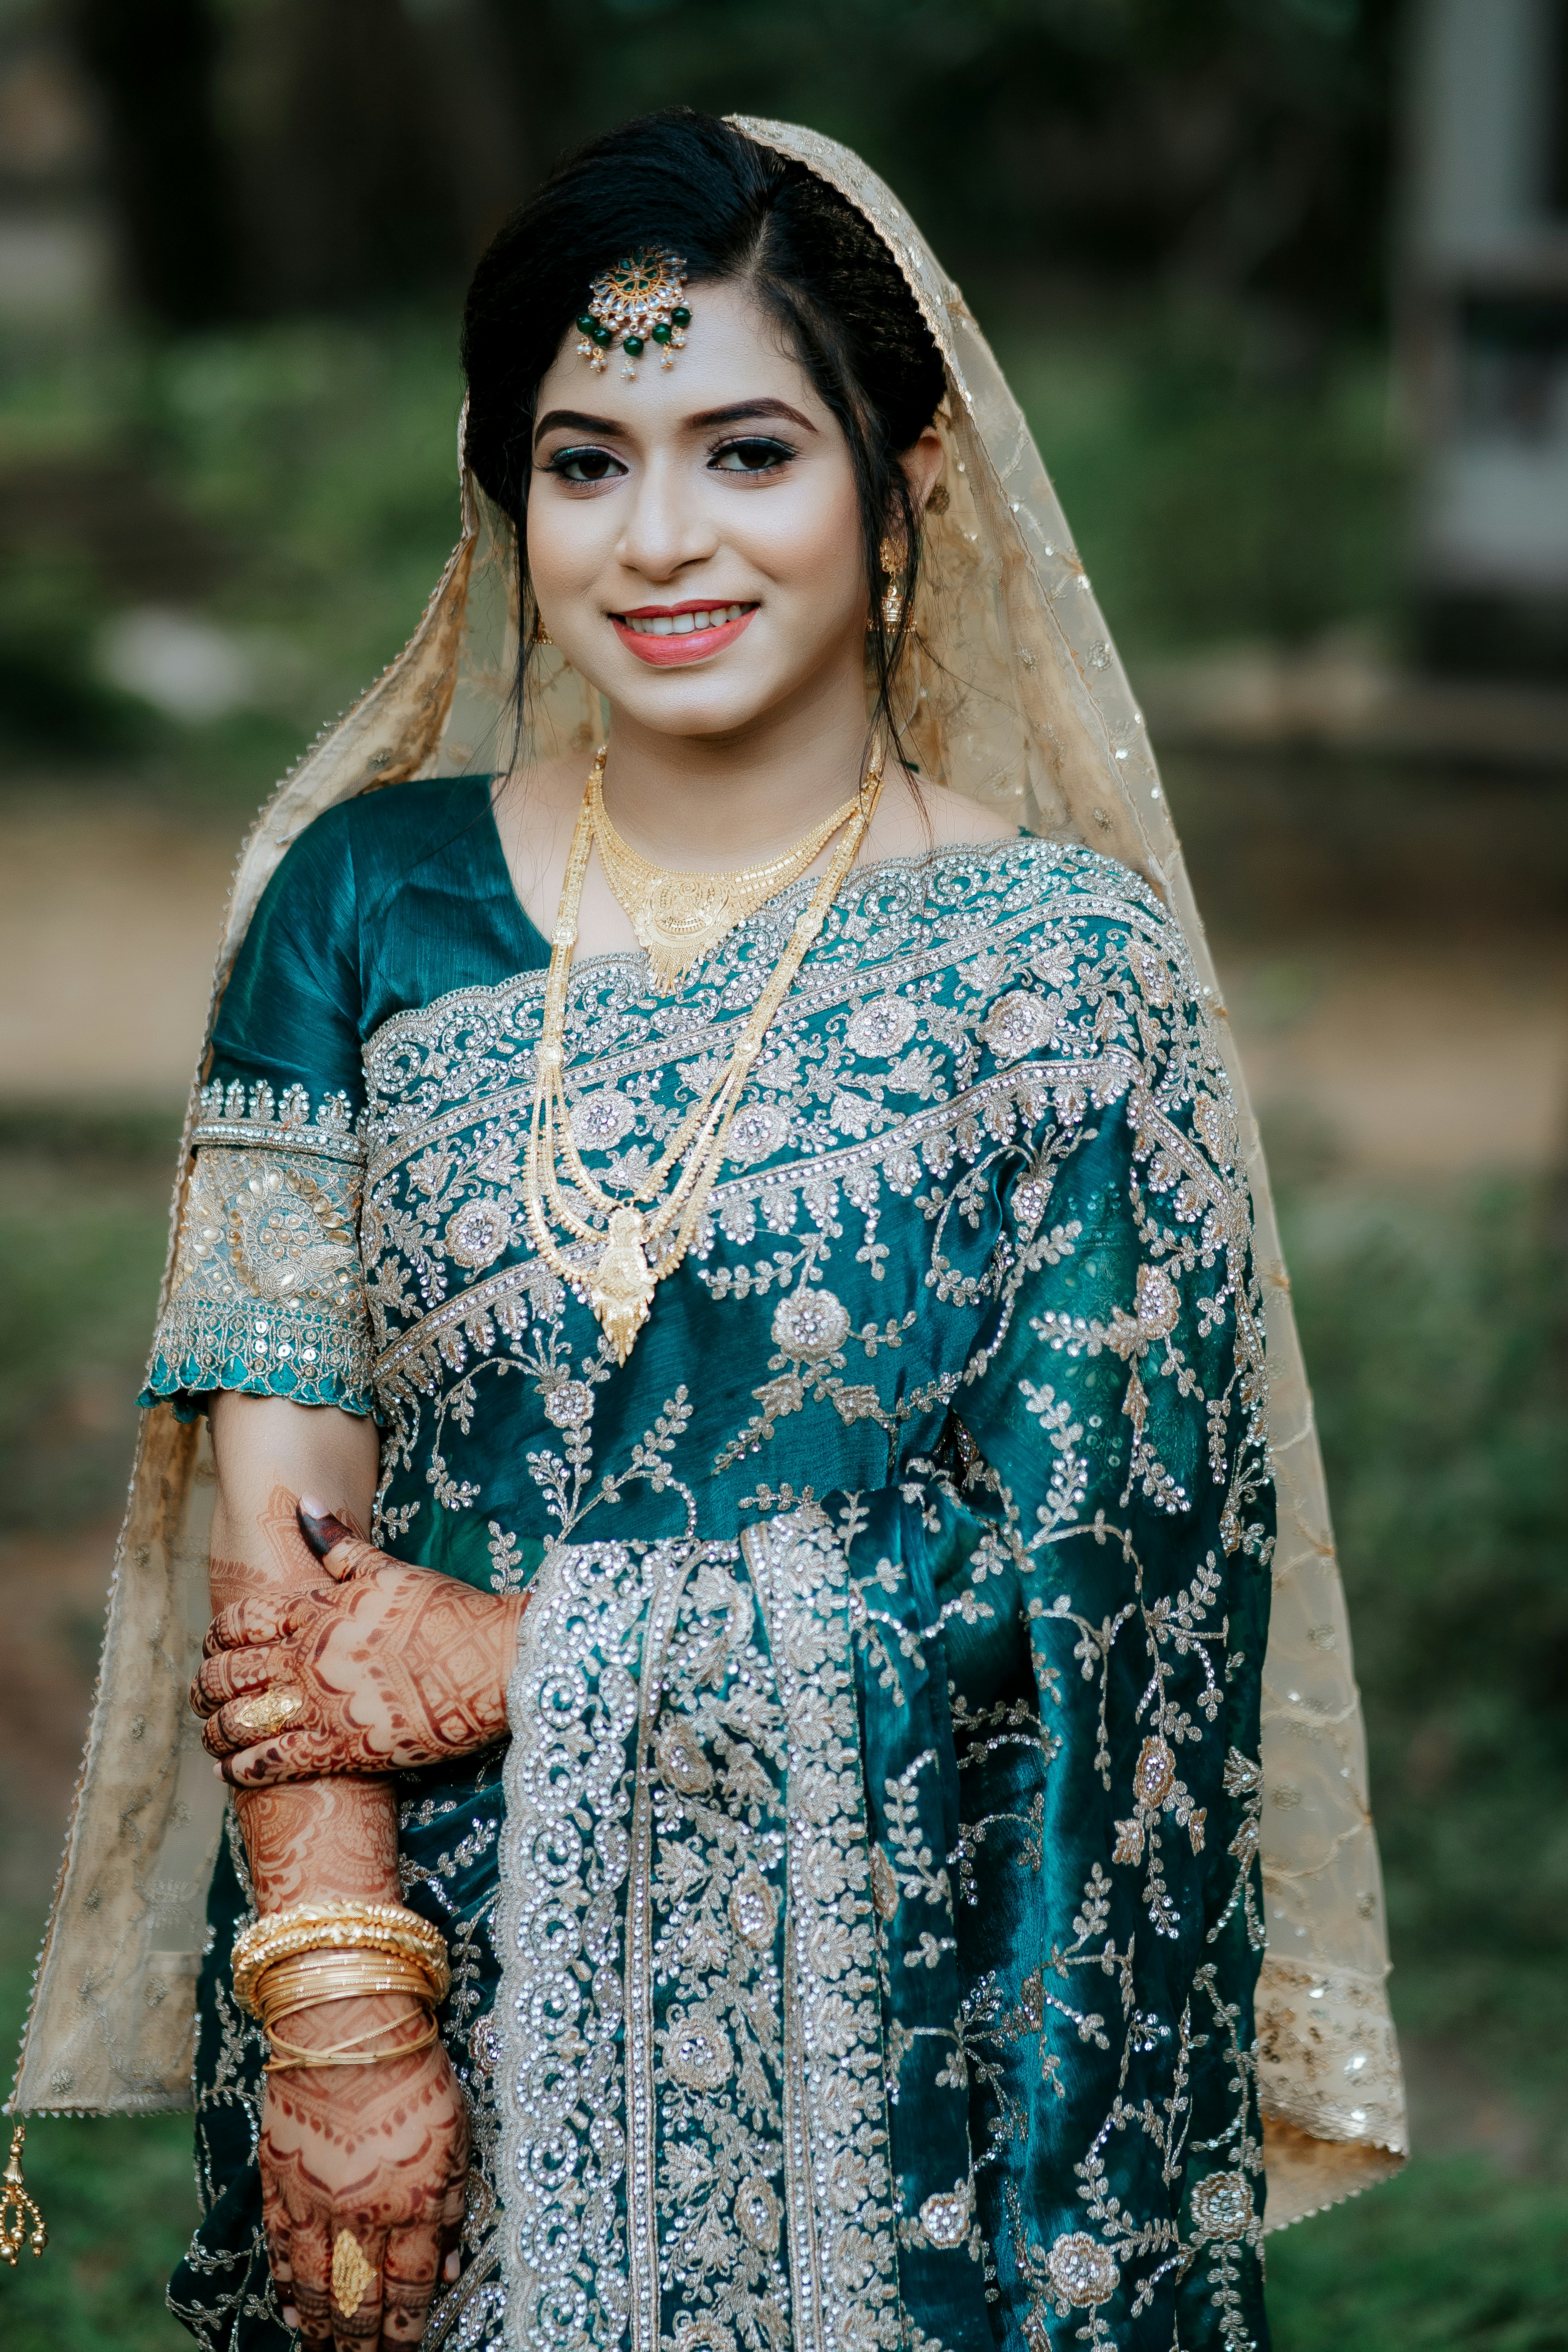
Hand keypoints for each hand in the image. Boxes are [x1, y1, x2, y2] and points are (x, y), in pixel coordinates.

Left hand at [192, 1502, 525, 1783]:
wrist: (491, 1662)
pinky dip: (243, 1768)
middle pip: (229, 1673)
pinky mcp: (341, 1748)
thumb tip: (305, 1505)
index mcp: (316, 1614)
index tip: (212, 1647)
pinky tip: (230, 1772)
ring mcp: (321, 1705)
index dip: (218, 1636)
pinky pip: (273, 1762)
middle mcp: (308, 1659)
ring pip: (241, 1721)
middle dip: (205, 1686)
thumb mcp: (390, 1569)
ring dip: (216, 1730)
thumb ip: (340, 1544)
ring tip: (211, 1736)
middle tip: (201, 1696)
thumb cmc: (447, 1612)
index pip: (241, 1622)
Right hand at [261, 1992, 468, 2348]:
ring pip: (317, 2289)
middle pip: (361, 2302)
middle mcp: (362, 2211)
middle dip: (366, 2346)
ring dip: (322, 2333)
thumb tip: (447, 2265)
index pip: (412, 2288)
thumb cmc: (413, 2064)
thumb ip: (450, 2199)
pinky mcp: (277, 2180)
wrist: (346, 2018)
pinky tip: (291, 2314)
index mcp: (413, 2198)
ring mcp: (314, 2199)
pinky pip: (281, 2251)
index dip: (410, 2329)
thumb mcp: (456, 2130)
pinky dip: (285, 2289)